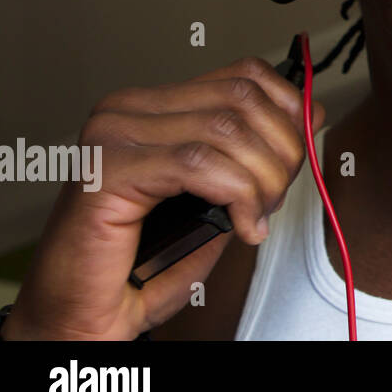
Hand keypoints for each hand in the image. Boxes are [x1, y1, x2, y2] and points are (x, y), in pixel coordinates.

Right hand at [2, 58, 322, 339]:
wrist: (80, 315)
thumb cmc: (140, 265)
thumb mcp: (218, 196)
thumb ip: (256, 151)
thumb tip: (311, 113)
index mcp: (152, 107)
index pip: (243, 75)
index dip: (288, 112)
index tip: (298, 157)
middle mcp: (127, 110)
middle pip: (241, 99)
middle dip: (281, 151)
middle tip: (277, 197)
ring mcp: (113, 135)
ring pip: (227, 130)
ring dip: (262, 180)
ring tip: (257, 217)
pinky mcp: (107, 170)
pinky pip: (199, 164)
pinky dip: (239, 196)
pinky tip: (243, 226)